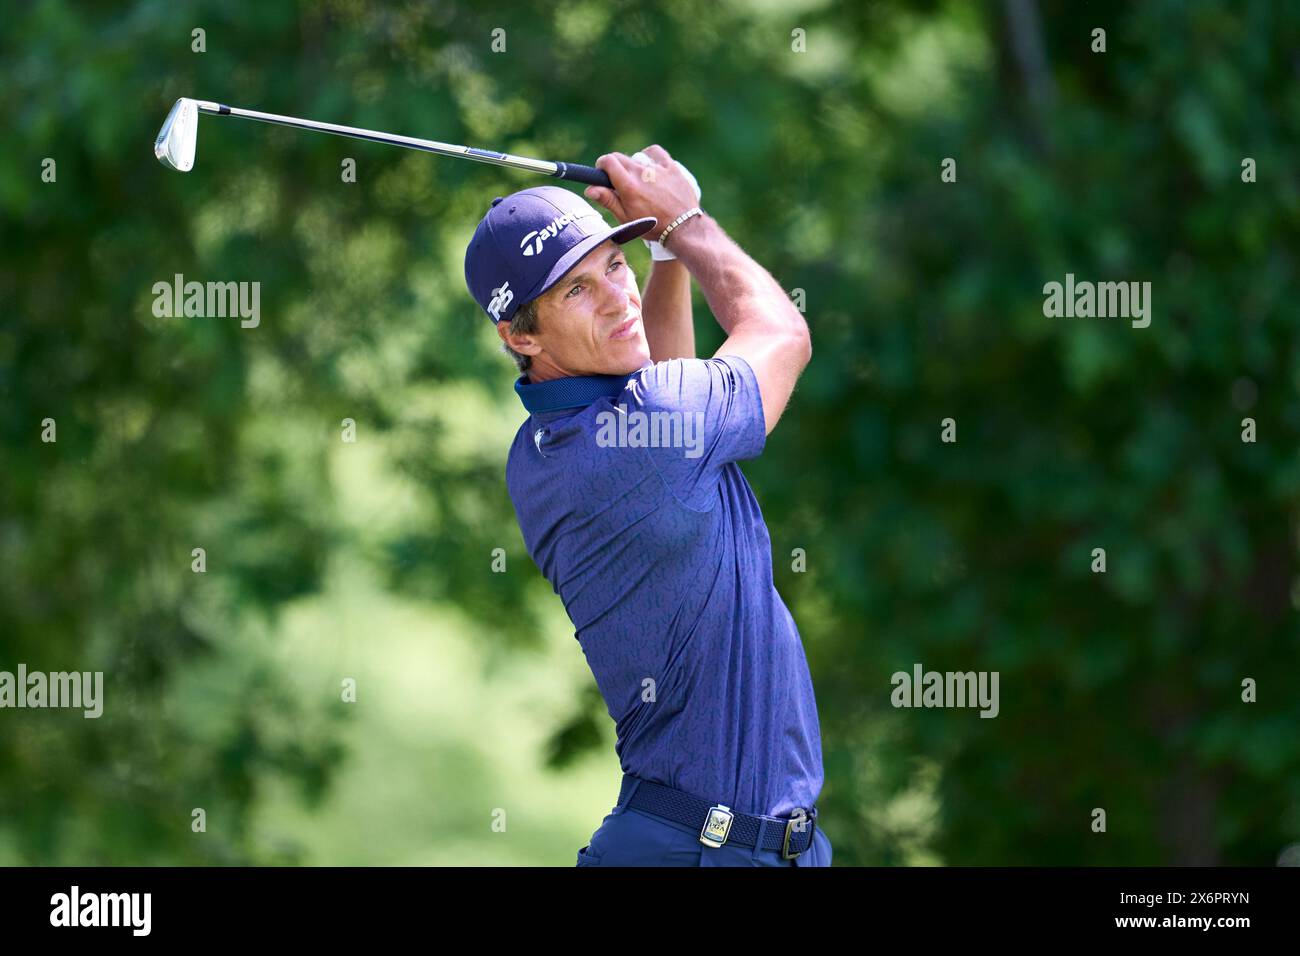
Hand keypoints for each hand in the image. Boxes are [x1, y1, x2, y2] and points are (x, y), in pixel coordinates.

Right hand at [583, 146, 699, 241]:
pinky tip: (649, 164)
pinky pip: (655, 152)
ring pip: (636, 157)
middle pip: (620, 157)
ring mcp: (657, 168)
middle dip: (614, 166)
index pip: (607, 161)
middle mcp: (641, 173)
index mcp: (628, 186)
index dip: (601, 165)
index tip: (602, 172)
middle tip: (619, 182)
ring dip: (633, 165)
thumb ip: (608, 200)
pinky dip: (649, 155)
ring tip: (638, 181)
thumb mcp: (627, 218)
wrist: (683, 227)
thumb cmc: (654, 226)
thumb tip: (590, 189)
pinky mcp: (671, 167)